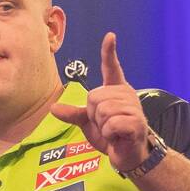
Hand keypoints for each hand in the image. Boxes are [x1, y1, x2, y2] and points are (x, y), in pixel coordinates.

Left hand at [50, 32, 150, 172]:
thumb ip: (73, 114)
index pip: (111, 68)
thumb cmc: (110, 135)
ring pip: (102, 111)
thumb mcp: (88, 123)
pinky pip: (111, 124)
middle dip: (94, 116)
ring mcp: (133, 107)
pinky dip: (110, 134)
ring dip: (103, 126)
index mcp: (115, 90)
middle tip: (106, 125)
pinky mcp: (136, 122)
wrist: (127, 155)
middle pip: (95, 97)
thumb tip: (53, 108)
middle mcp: (126, 94)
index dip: (109, 52)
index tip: (110, 36)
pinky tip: (118, 137)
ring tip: (113, 131)